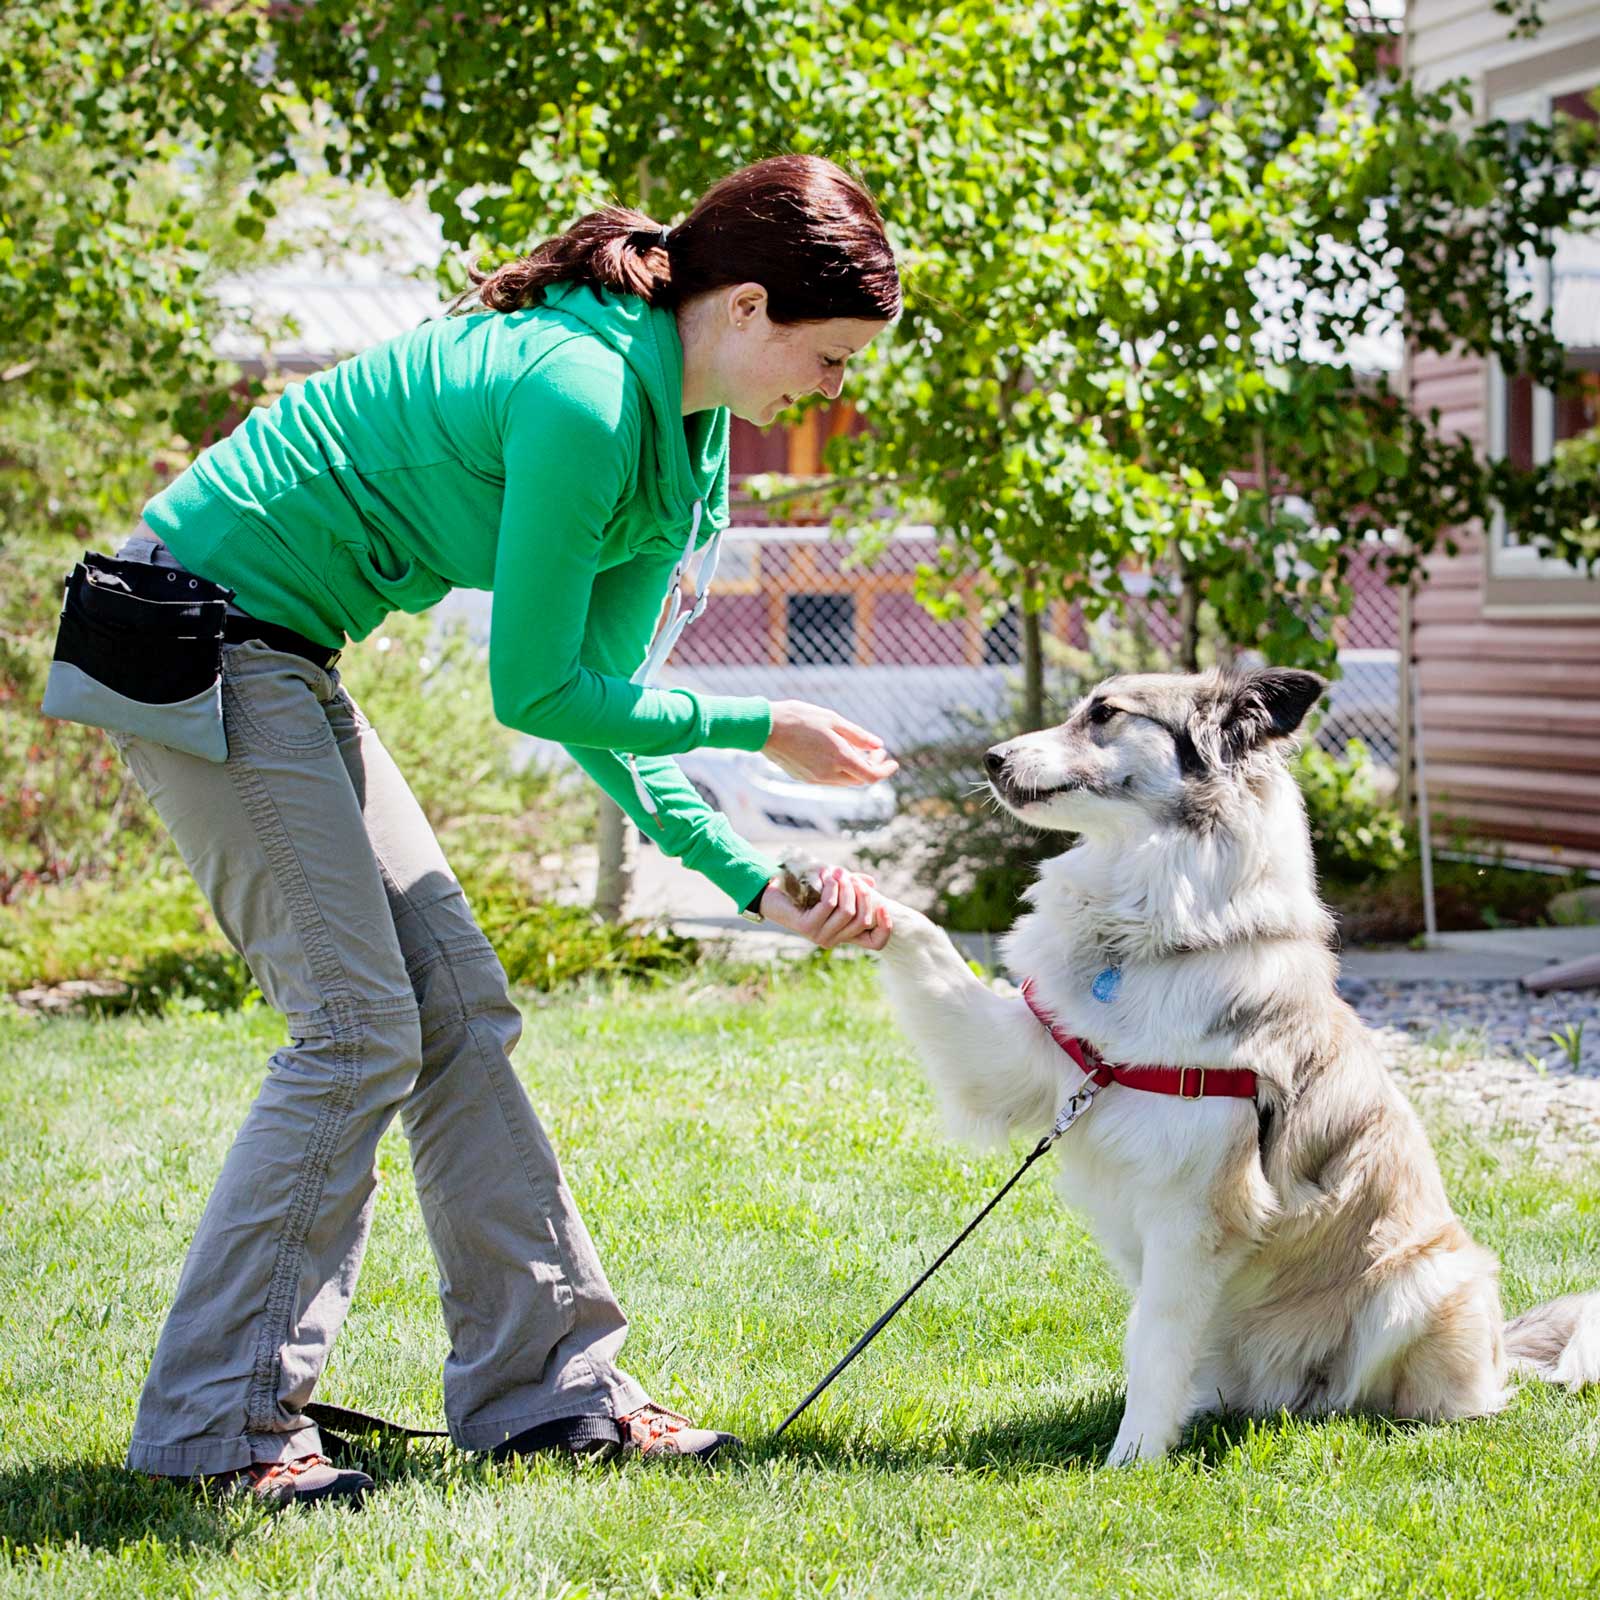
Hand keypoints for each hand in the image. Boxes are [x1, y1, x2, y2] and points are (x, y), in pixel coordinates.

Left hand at [759, 864, 892, 950]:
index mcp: (845, 933)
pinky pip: (829, 905)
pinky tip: (827, 876)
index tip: (883, 906)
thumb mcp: (835, 887)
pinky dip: (832, 887)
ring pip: (847, 912)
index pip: (876, 943)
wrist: (773, 891)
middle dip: (862, 894)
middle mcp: (834, 939)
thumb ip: (853, 885)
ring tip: (838, 872)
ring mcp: (820, 936)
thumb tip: (872, 884)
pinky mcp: (807, 927)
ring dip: (846, 887)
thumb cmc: (806, 888)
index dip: (886, 927)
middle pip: (863, 920)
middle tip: (851, 877)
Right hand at [763, 701, 898, 786]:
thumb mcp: (833, 720)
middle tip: (876, 751)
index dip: (885, 771)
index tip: (893, 762)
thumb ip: (858, 736)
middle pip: (859, 779)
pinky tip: (837, 754)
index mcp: (838, 758)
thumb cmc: (800, 718)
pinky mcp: (804, 778)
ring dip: (856, 769)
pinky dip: (840, 770)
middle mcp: (828, 773)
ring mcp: (815, 778)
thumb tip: (879, 746)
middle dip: (871, 766)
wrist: (765, 728)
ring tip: (858, 750)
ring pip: (844, 780)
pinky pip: (829, 778)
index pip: (871, 776)